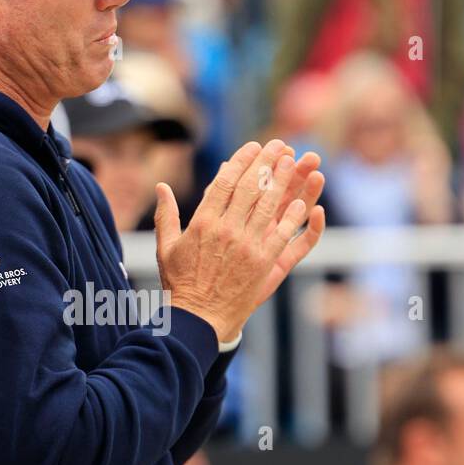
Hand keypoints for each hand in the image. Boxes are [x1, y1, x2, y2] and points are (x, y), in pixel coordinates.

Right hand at [154, 139, 324, 343]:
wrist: (198, 319)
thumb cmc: (180, 284)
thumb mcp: (166, 247)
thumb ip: (166, 215)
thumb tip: (161, 187)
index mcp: (202, 223)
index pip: (225, 182)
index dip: (241, 161)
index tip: (253, 147)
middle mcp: (226, 231)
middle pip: (250, 188)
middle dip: (266, 162)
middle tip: (279, 145)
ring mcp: (247, 247)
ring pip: (268, 206)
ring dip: (283, 181)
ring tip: (294, 162)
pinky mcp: (263, 263)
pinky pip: (282, 235)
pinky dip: (292, 217)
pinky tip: (302, 202)